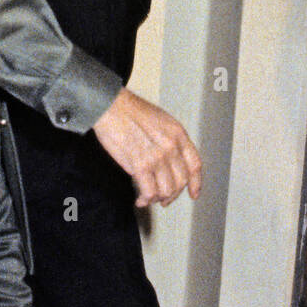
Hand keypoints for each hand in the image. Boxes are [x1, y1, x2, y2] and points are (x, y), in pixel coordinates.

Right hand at [93, 88, 201, 207]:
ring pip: (166, 190)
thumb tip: (169, 163)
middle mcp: (171, 147)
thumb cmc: (130, 112)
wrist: (111, 106)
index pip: (194, 165)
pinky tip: (139, 200)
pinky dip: (145, 200)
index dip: (196, 183)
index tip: (193, 194)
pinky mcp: (140, 165)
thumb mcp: (161, 121)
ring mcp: (157, 157)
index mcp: (178, 134)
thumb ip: (169, 141)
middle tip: (164, 200)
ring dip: (157, 199)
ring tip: (148, 199)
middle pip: (180, 181)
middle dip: (172, 195)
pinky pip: (149, 192)